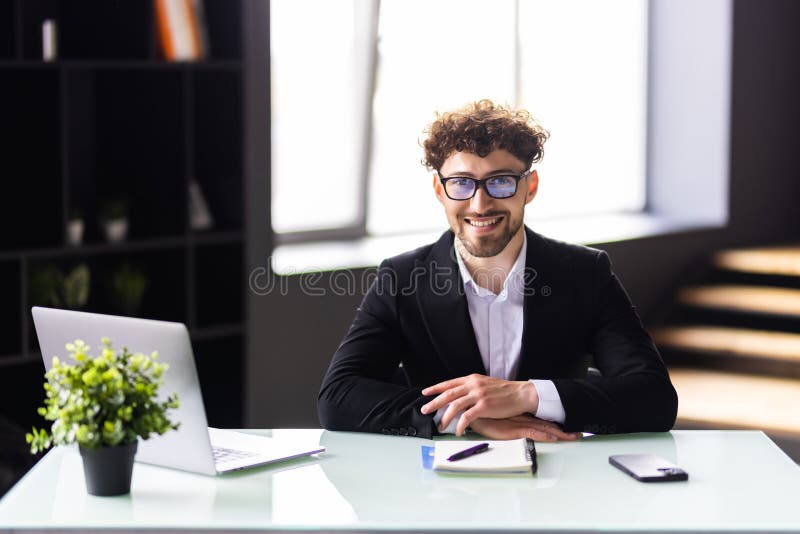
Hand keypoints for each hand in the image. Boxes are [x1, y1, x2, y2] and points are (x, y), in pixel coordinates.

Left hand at [420, 374, 538, 435]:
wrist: (521, 393)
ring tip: (440, 426)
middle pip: (448, 394)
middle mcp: (473, 385)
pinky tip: (458, 431)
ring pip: (455, 405)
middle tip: (425, 410)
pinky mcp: (484, 406)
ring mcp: (478, 395)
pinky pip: (467, 417)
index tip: (425, 393)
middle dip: (434, 403)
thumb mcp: (485, 384)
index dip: (435, 388)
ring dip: (445, 417)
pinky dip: (460, 425)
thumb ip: (472, 388)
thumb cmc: (505, 391)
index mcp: (472, 379)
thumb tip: (460, 397)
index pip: (449, 383)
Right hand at [470, 415, 582, 441]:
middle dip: (563, 431)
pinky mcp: (513, 430)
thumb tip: (506, 422)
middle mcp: (522, 420)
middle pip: (547, 425)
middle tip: (578, 435)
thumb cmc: (481, 416)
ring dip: (559, 434)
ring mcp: (519, 424)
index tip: (568, 429)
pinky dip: (544, 435)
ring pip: (544, 429)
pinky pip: (532, 433)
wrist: (471, 413)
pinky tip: (553, 438)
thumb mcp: (494, 419)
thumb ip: (501, 420)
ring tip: (573, 437)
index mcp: (519, 417)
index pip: (541, 421)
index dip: (555, 425)